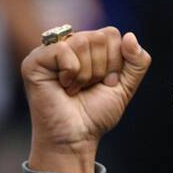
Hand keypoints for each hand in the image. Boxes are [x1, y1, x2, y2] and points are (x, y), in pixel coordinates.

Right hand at [22, 27, 150, 172]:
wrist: (76, 138)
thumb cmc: (95, 114)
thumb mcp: (125, 87)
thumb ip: (136, 63)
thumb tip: (130, 36)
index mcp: (88, 47)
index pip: (111, 34)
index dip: (116, 62)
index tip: (107, 83)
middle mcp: (68, 44)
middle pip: (99, 37)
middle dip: (102, 69)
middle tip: (89, 87)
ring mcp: (49, 50)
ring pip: (82, 41)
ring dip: (87, 74)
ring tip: (76, 89)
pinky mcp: (35, 60)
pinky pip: (63, 50)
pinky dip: (71, 72)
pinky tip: (64, 87)